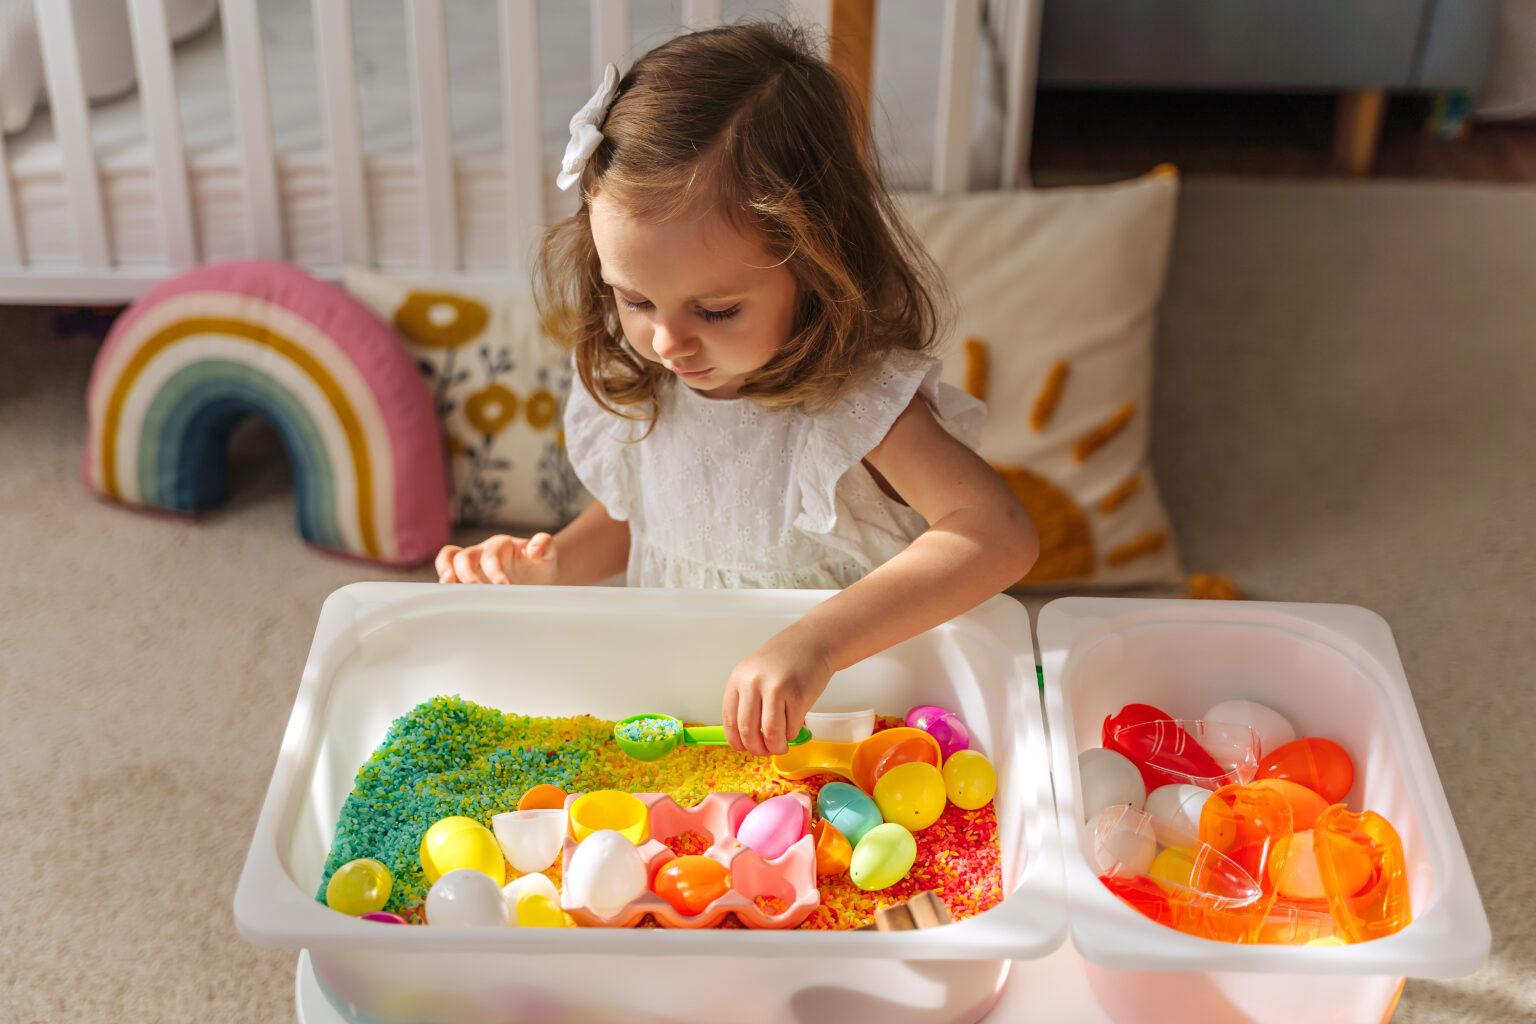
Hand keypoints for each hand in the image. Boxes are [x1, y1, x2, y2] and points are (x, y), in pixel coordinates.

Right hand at [435, 533, 557, 584]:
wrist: (535, 574)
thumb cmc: (538, 564)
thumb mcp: (547, 554)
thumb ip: (545, 545)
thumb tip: (535, 549)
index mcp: (500, 545)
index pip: (491, 555)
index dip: (495, 571)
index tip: (506, 588)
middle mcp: (481, 551)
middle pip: (464, 556)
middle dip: (468, 575)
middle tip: (478, 592)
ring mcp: (470, 564)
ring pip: (448, 561)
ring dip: (446, 574)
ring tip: (448, 590)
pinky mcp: (464, 577)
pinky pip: (448, 576)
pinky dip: (446, 586)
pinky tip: (450, 602)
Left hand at [721, 628, 833, 755]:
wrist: (813, 641)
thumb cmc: (785, 659)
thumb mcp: (755, 673)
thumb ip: (748, 699)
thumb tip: (745, 737)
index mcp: (738, 679)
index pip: (730, 720)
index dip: (736, 741)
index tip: (743, 749)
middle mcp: (753, 683)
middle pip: (748, 730)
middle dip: (756, 749)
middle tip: (764, 752)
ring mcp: (776, 689)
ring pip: (770, 733)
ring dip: (776, 747)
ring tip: (780, 747)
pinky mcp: (798, 696)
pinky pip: (791, 728)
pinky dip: (791, 734)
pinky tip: (793, 728)